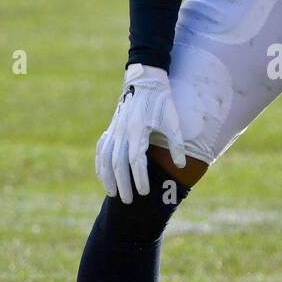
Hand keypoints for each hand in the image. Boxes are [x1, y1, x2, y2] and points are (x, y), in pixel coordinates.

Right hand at [95, 64, 184, 203]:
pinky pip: (101, 149)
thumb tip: (181, 166)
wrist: (145, 81)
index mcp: (138, 130)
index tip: (145, 192)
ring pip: (106, 158)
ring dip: (108, 177)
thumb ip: (177, 144)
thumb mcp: (173, 120)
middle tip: (128, 201)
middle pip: (119, 163)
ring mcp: (114, 130)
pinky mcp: (111, 128)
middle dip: (123, 184)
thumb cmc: (162, 101)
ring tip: (113, 194)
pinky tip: (103, 176)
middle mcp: (123, 132)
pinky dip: (100, 164)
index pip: (136, 160)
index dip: (140, 177)